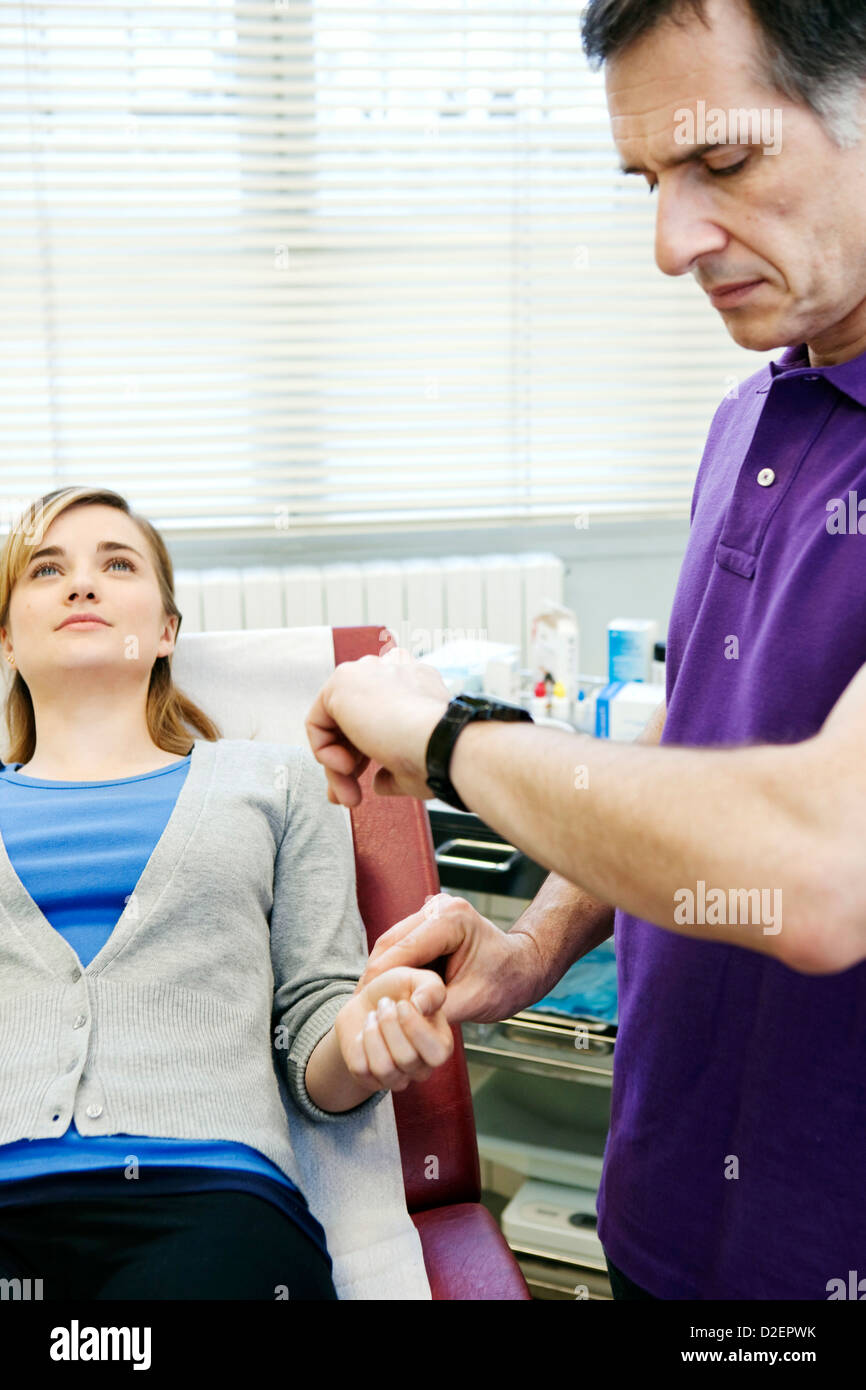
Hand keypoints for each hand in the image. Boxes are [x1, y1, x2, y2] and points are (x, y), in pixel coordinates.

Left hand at [305, 644, 450, 806]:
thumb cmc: (439, 758)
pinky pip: (317, 722)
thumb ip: (391, 767)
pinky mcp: (342, 680)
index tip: (364, 784)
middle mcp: (391, 670)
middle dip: (347, 764)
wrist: (444, 746)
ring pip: (335, 725)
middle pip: (353, 721)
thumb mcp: (414, 764)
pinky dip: (324, 752)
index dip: (365, 754)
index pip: (377, 714)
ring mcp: (366, 671)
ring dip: (338, 767)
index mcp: (414, 683)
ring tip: (351, 795)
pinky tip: (346, 768)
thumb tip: (379, 783)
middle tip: (351, 797)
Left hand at [335, 966, 453, 1094]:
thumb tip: (421, 1008)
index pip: (437, 1053)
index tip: (402, 1004)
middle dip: (389, 1024)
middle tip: (384, 1004)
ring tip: (373, 1017)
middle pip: (407, 1059)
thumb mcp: (418, 980)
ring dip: (372, 1033)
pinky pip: (361, 1069)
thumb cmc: (397, 991)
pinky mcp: (370, 1079)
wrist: (367, 1001)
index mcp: (441, 1045)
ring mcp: (396, 1077)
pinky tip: (363, 1032)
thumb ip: (431, 989)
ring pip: (384, 1068)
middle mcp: (422, 1067)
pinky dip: (358, 1044)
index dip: (415, 1027)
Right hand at [358, 893, 546, 1025]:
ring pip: (391, 943)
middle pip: (390, 943)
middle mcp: (438, 906)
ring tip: (369, 1002)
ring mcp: (432, 910)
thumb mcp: (474, 1001)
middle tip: (359, 1008)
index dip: (380, 982)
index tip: (363, 1007)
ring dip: (381, 973)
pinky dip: (392, 968)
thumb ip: (436, 1008)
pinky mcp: (428, 921)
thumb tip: (402, 1015)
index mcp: (451, 919)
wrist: (524, 967)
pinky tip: (386, 991)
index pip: (401, 951)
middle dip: (375, 977)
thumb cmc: (507, 982)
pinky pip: (401, 945)